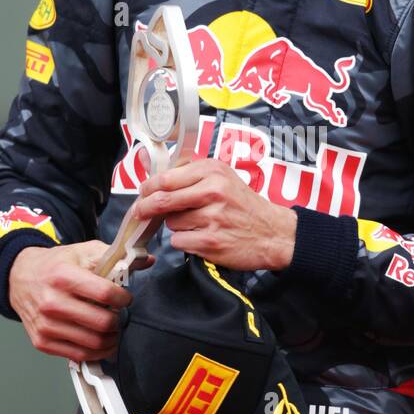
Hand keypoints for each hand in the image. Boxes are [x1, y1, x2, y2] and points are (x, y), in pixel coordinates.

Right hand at [8, 239, 153, 363]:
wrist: (19, 278)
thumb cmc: (55, 265)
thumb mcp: (83, 252)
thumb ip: (116, 257)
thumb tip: (147, 260)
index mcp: (62, 276)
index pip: (105, 294)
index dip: (122, 298)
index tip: (125, 298)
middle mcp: (52, 303)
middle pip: (102, 323)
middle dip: (119, 321)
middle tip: (119, 316)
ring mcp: (46, 325)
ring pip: (93, 343)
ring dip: (111, 339)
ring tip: (112, 329)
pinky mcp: (42, 342)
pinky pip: (78, 355)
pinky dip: (96, 352)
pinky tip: (100, 341)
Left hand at [134, 159, 297, 270]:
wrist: (273, 233)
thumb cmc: (245, 206)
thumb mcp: (224, 178)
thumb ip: (192, 173)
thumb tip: (152, 171)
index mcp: (214, 172)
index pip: (167, 178)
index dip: (149, 187)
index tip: (144, 192)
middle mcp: (213, 192)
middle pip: (163, 200)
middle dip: (146, 207)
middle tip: (141, 211)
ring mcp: (212, 218)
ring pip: (171, 223)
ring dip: (176, 226)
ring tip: (197, 224)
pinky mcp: (211, 241)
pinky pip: (179, 241)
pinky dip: (185, 242)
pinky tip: (201, 237)